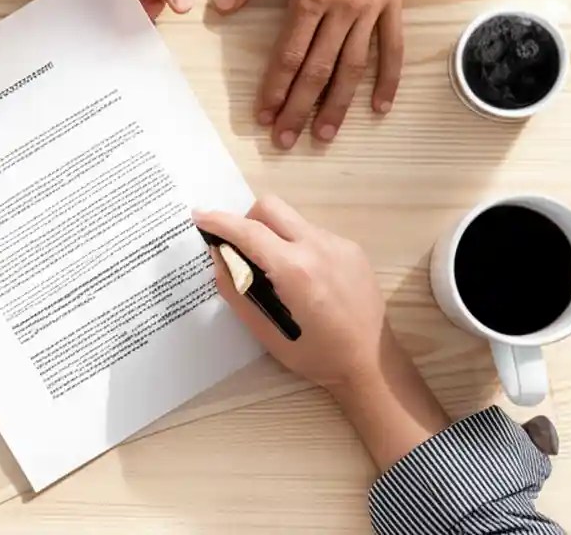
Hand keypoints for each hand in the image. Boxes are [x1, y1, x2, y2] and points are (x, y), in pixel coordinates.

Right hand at [194, 196, 450, 469]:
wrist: (372, 362)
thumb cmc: (316, 355)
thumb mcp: (266, 332)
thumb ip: (237, 292)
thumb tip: (219, 259)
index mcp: (295, 270)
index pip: (248, 231)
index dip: (218, 222)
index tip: (199, 217)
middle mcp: (318, 247)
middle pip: (270, 207)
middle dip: (246, 219)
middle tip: (240, 248)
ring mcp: (338, 244)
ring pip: (292, 219)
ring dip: (272, 233)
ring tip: (274, 271)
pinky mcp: (351, 249)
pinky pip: (312, 233)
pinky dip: (295, 244)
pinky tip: (301, 278)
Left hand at [213, 0, 408, 147]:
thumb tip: (219, 10)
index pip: (290, 54)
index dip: (275, 88)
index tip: (263, 116)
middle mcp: (345, 9)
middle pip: (320, 70)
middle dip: (299, 108)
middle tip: (285, 140)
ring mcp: (372, 9)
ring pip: (354, 67)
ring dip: (339, 105)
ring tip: (325, 135)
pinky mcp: (393, 3)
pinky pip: (392, 48)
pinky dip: (387, 80)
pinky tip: (379, 108)